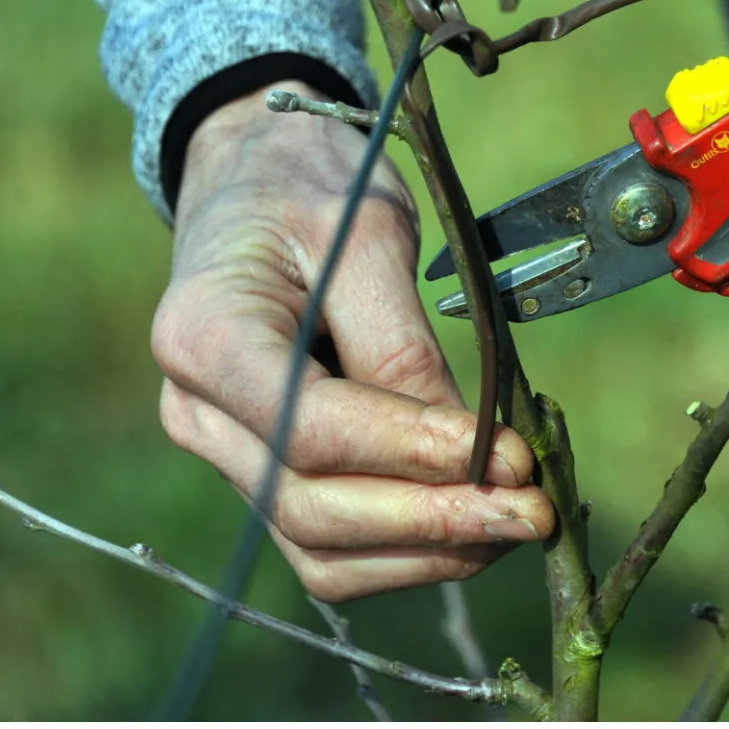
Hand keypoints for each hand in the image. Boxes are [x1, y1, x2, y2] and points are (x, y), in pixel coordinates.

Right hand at [151, 80, 555, 601]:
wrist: (258, 177)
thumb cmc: (310, 188)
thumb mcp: (366, 234)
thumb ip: (403, 344)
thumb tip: (470, 449)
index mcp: (202, 334)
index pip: (309, 427)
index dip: (412, 452)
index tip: (508, 457)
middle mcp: (196, 410)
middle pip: (308, 506)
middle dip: (431, 521)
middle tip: (532, 510)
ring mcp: (223, 450)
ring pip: (317, 549)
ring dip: (424, 551)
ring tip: (514, 520)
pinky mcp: (262, 470)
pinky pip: (326, 544)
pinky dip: (404, 549)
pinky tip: (471, 524)